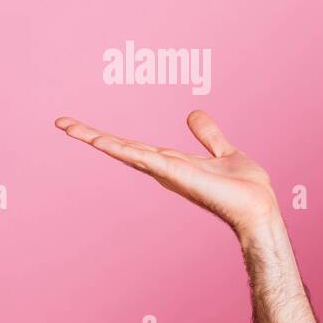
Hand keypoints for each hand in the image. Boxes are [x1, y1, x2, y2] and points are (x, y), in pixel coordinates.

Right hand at [54, 110, 279, 235]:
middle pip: (123, 149)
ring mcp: (169, 173)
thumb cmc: (245, 188)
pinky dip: (124, 149)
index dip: (111, 137)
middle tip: (62, 123)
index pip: (136, 147)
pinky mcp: (177, 175)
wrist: (260, 208)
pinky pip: (146, 158)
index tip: (84, 127)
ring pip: (127, 152)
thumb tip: (192, 113)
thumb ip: (208, 135)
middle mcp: (166, 169)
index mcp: (174, 163)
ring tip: (69, 127)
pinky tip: (102, 141)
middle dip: (93, 136)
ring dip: (98, 139)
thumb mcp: (224, 151)